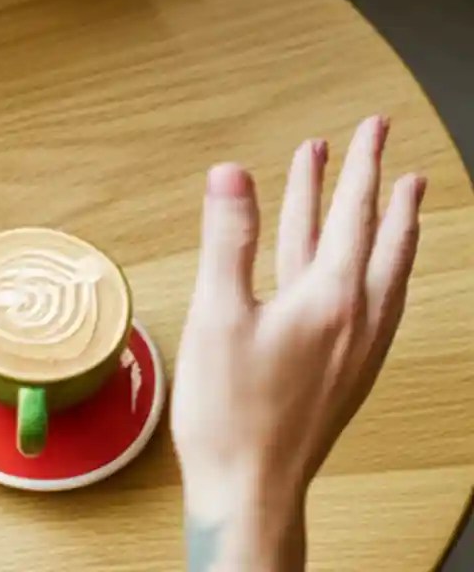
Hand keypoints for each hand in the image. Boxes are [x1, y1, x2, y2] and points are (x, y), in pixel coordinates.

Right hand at [173, 116, 424, 568]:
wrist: (252, 487)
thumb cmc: (230, 413)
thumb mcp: (217, 314)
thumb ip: (228, 240)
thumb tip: (231, 174)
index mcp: (329, 299)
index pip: (349, 215)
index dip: (353, 167)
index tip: (365, 129)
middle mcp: (358, 319)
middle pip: (374, 234)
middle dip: (375, 183)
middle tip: (379, 142)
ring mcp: (359, 347)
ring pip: (383, 268)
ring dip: (389, 224)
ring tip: (397, 194)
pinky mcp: (350, 369)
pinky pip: (379, 301)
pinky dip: (381, 268)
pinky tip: (374, 272)